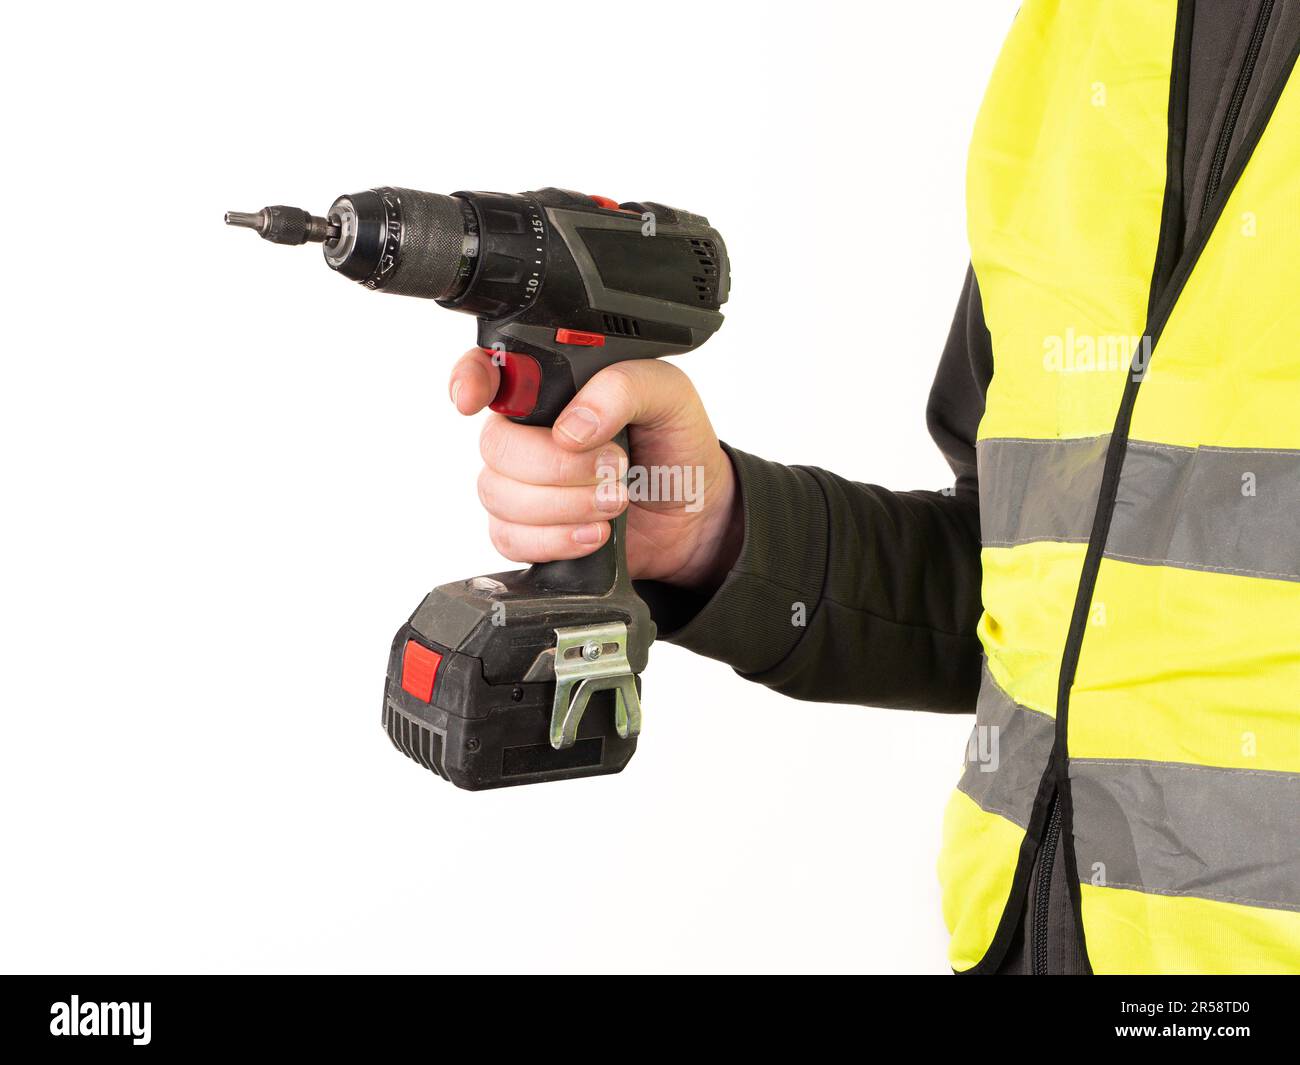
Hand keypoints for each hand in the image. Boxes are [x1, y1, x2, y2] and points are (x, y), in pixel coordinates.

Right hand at [448, 350, 741, 588]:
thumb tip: (572, 426)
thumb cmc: (677, 444)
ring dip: (563, 504)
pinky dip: (556, 539)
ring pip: (499, 495)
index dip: (470, 380)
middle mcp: (530, 433)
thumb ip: (622, 388)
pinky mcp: (532, 533)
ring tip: (616, 501)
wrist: (697, 513)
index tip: (473, 400)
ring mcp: (525, 485)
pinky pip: (511, 539)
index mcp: (554, 387)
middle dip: (556, 463)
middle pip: (496, 445)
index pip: (488, 372)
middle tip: (615, 465)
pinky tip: (595, 533)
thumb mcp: (668, 395)